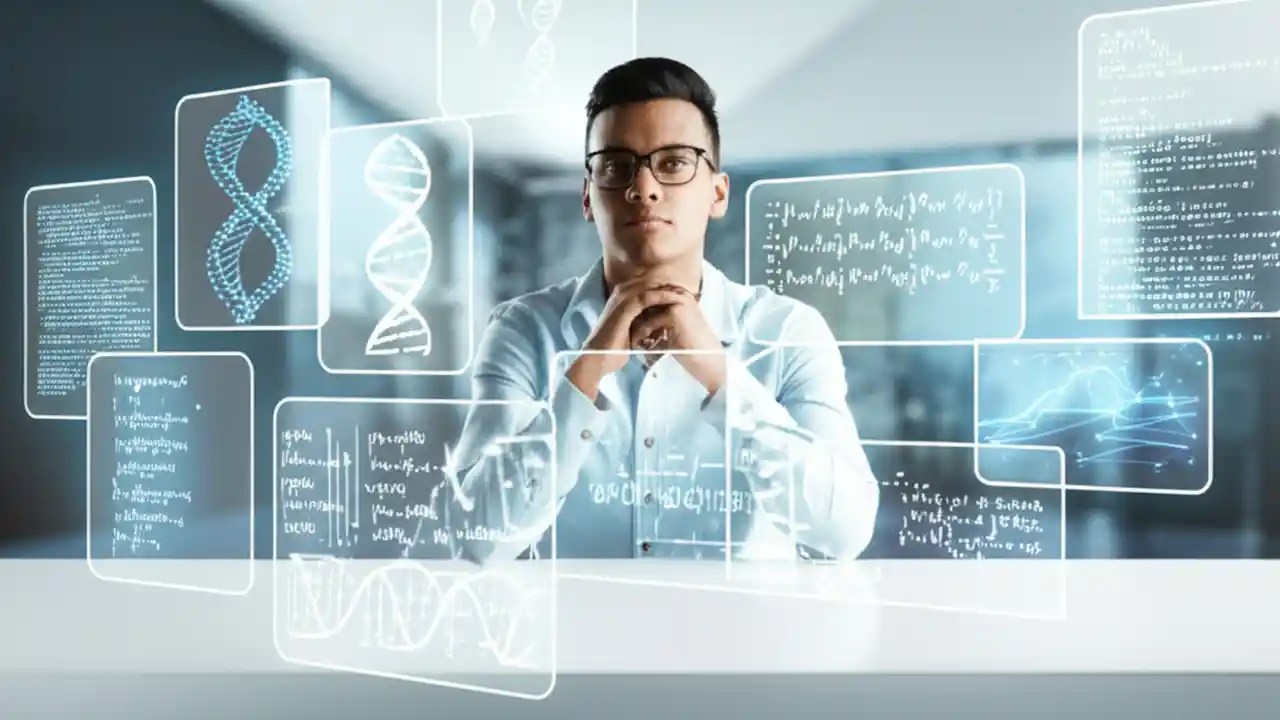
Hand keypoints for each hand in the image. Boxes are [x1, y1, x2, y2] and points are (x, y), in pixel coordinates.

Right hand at [565, 272, 690, 399]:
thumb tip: (653, 328)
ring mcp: (621, 300)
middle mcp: (619, 296)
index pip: (645, 290)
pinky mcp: (625, 307)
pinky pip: (648, 298)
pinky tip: (676, 299)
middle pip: (648, 286)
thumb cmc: (612, 350)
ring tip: (685, 292)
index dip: (663, 291)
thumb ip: (639, 326)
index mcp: (620, 301)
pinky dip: (663, 297)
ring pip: (650, 289)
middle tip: (686, 290)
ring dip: (668, 290)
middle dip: (668, 287)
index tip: (679, 295)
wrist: (597, 358)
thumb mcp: (629, 334)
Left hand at [626, 285, 726, 394]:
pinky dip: (641, 334)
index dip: (635, 308)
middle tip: (619, 328)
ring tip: (626, 338)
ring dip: (634, 325)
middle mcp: (678, 293)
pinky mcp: (674, 313)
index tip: (622, 320)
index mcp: (678, 293)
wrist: (705, 357)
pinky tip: (635, 344)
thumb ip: (658, 316)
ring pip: (645, 312)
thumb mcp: (671, 326)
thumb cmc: (689, 345)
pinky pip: (650, 322)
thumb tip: (637, 314)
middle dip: (632, 315)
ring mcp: (677, 301)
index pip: (649, 296)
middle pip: (646, 302)